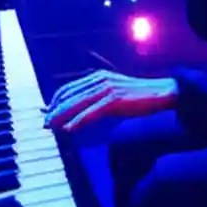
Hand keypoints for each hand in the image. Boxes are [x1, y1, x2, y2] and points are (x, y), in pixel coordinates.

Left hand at [43, 70, 177, 132]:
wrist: (162, 93)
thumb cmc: (139, 97)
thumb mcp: (114, 95)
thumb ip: (96, 100)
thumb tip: (78, 112)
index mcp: (98, 76)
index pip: (69, 88)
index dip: (55, 101)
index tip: (45, 113)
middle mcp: (100, 79)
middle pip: (70, 95)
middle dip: (54, 110)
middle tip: (44, 123)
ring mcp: (107, 89)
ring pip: (77, 103)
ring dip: (62, 116)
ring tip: (51, 127)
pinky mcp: (115, 100)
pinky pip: (92, 112)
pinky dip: (79, 121)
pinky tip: (70, 129)